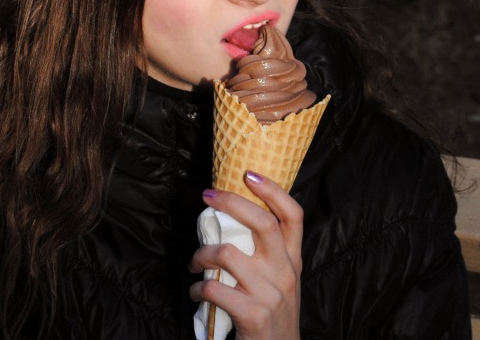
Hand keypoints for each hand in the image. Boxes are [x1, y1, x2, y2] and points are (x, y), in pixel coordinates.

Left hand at [189, 172, 301, 339]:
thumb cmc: (272, 314)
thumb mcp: (280, 280)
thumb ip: (266, 253)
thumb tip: (231, 218)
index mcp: (292, 260)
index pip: (293, 215)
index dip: (272, 190)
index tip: (248, 174)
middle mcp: (285, 272)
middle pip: (262, 223)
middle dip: (230, 202)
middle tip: (207, 196)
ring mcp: (271, 294)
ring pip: (227, 253)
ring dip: (201, 255)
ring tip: (194, 264)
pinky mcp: (253, 314)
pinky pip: (214, 289)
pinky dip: (197, 288)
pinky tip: (196, 292)